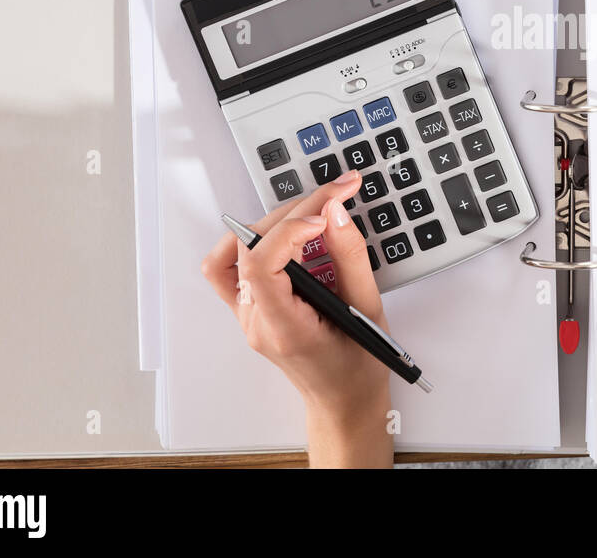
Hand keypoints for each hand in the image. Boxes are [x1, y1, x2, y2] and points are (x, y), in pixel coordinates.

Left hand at [201, 169, 393, 466]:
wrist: (343, 401)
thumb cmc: (357, 369)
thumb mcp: (367, 311)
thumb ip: (350, 258)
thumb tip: (335, 212)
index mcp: (283, 329)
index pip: (261, 266)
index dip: (290, 230)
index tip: (326, 215)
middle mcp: (256, 322)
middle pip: (252, 249)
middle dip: (297, 213)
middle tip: (336, 195)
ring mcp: (247, 316)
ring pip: (237, 251)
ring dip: (275, 223)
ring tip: (313, 215)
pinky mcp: (250, 308)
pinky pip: (229, 267)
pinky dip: (250, 242)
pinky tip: (282, 234)